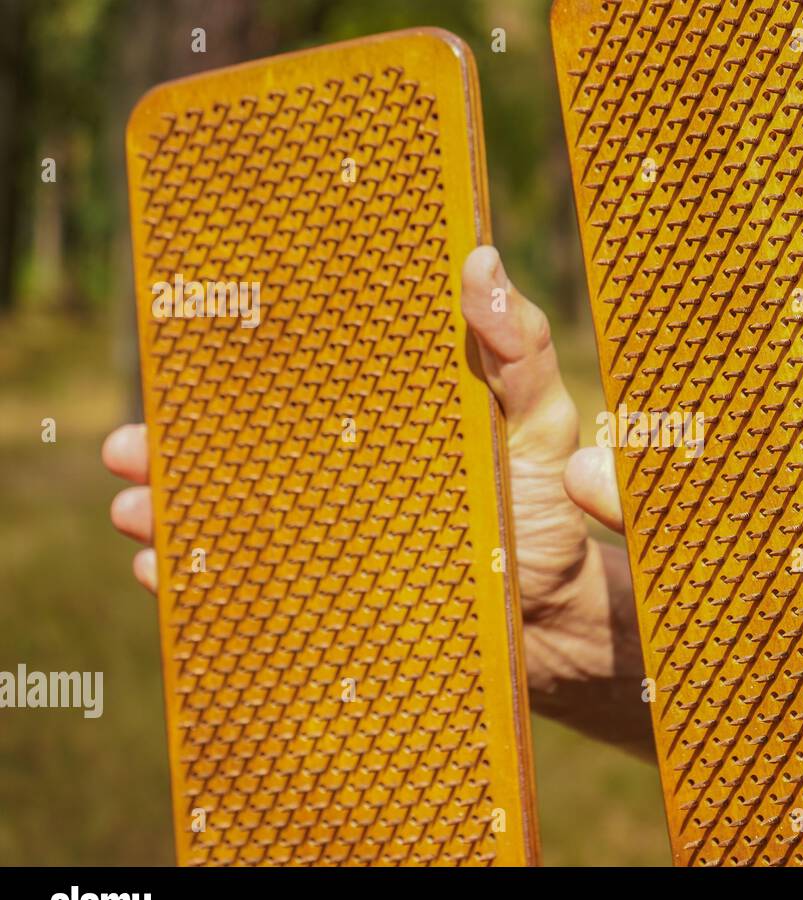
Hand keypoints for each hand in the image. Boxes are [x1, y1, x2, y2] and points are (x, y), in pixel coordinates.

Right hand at [104, 247, 650, 750]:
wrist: (554, 617)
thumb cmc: (547, 505)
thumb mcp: (539, 417)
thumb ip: (517, 348)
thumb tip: (478, 257)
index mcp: (377, 417)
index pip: (296, 380)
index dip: (236, 363)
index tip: (178, 336)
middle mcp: (337, 471)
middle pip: (239, 449)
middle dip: (174, 444)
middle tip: (127, 445)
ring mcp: (325, 536)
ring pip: (228, 516)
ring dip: (171, 513)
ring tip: (133, 513)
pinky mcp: (326, 598)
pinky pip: (249, 588)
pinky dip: (202, 585)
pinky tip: (164, 579)